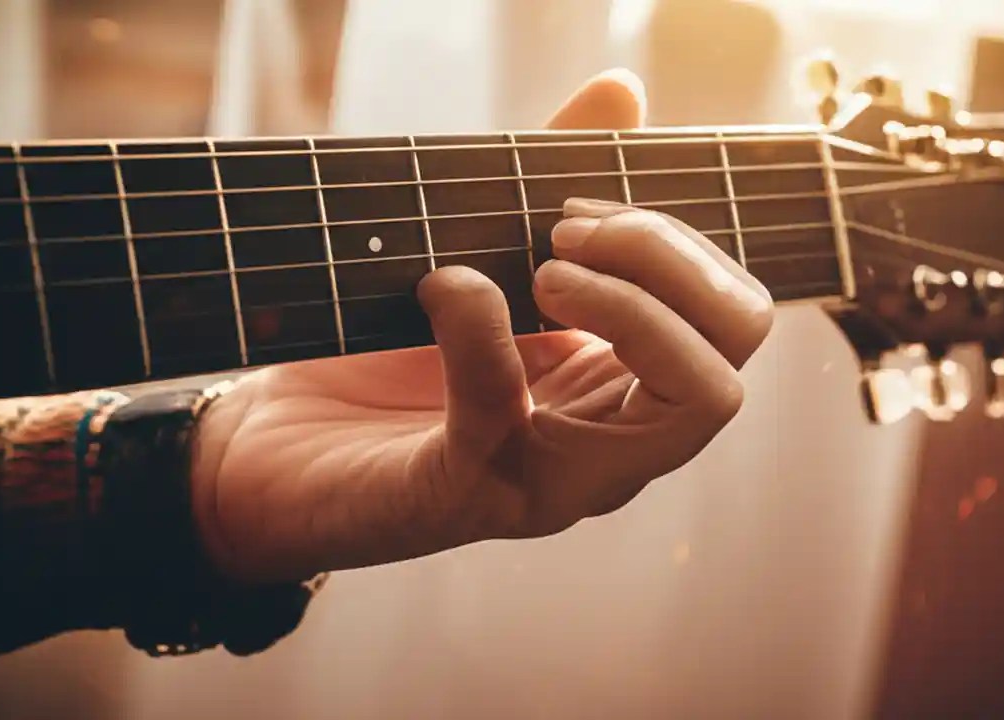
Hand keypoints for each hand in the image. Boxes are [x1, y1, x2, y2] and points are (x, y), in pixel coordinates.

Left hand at [191, 69, 775, 582]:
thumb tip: (624, 91)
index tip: (577, 206)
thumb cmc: (386, 358)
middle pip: (731, 363)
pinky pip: (504, 415)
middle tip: (564, 235)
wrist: (272, 452)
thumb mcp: (480, 258)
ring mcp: (552, 486)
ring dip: (626, 309)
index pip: (732, 323)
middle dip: (670, 269)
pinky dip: (479, 333)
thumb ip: (550, 182)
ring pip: (687, 406)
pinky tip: (441, 290)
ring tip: (539, 272)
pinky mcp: (464, 497)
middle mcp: (613, 449)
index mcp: (624, 391)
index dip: (679, 248)